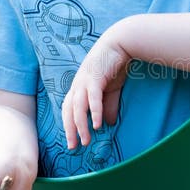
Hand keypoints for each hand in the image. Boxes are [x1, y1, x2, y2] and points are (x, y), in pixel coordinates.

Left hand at [62, 33, 130, 148]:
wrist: (121, 42)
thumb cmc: (114, 64)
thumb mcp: (111, 89)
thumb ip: (108, 106)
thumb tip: (108, 124)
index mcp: (79, 86)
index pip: (69, 109)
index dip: (69, 125)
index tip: (72, 141)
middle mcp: (78, 84)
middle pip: (68, 110)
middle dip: (69, 129)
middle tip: (73, 147)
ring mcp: (85, 80)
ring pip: (78, 107)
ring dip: (80, 125)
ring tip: (85, 140)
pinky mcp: (95, 77)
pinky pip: (93, 98)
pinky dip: (94, 112)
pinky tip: (98, 125)